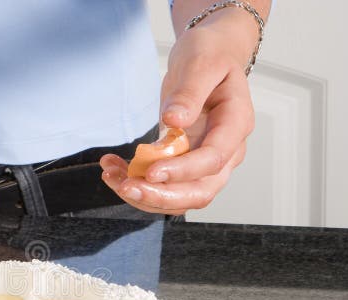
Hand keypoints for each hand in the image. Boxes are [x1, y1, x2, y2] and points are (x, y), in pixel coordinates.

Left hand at [101, 9, 254, 214]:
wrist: (210, 56)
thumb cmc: (210, 55)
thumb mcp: (201, 62)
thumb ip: (189, 92)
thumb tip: (174, 120)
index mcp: (235, 124)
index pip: (213, 160)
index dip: (182, 171)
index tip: (150, 171)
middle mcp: (226, 151)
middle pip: (200, 191)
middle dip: (161, 196)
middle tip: (126, 187)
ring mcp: (205, 161)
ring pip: (179, 196)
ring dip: (144, 194)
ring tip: (111, 176)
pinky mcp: (184, 163)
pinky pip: (163, 184)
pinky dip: (137, 182)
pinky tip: (113, 167)